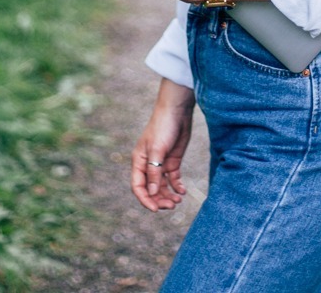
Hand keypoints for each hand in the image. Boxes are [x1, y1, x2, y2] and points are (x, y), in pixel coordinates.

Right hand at [131, 79, 195, 211]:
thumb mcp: (157, 149)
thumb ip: (154, 172)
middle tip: (171, 205)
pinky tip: (182, 191)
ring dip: (168, 195)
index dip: (145, 199)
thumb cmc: (163, 126)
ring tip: (178, 200)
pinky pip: (173, 179)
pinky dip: (177, 186)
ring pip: (162, 186)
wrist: (177, 111)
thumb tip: (152, 193)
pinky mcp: (173, 161)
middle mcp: (148, 165)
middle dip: (159, 199)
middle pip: (151, 189)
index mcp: (139, 161)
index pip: (138, 186)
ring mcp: (161, 164)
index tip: (155, 209)